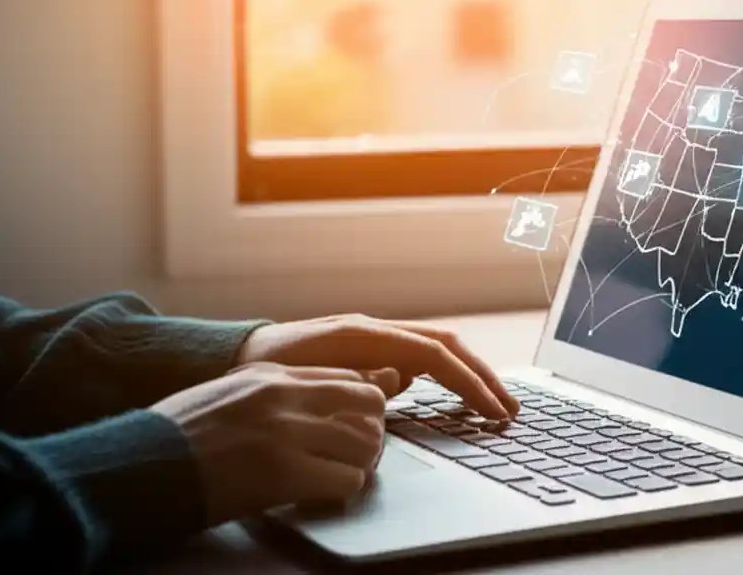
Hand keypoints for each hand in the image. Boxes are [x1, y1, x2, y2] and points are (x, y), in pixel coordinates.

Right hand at [150, 362, 389, 524]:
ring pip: (366, 442)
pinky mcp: (284, 472)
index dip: (361, 407)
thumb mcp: (230, 394)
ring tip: (338, 476)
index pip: (349, 378)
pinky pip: (347, 479)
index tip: (355, 426)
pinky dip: (342, 490)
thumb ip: (277, 393)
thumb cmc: (177, 436)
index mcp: (273, 374)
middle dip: (370, 432)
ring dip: (360, 464)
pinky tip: (322, 494)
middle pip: (369, 404)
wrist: (140, 465)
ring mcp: (286, 432)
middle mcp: (285, 395)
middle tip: (354, 455)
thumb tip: (321, 402)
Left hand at [237, 314, 518, 419]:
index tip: (493, 412)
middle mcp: (376, 329)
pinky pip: (420, 358)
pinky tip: (454, 398)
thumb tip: (403, 379)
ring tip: (494, 405)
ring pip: (437, 349)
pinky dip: (446, 375)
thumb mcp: (310, 379)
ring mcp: (374, 337)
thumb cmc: (265, 372)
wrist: (232, 356)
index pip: (436, 355)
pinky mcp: (370, 350)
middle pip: (447, 345)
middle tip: (511, 410)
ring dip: (469, 375)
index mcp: (365, 334)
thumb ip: (357, 378)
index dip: (469, 383)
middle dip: (483, 377)